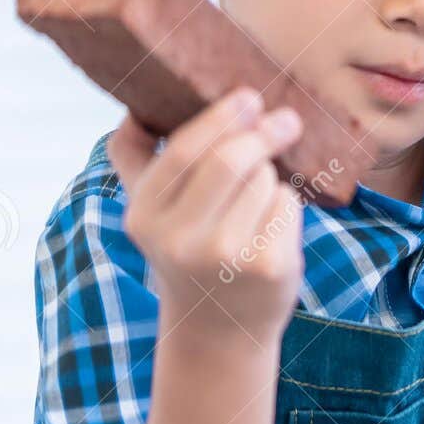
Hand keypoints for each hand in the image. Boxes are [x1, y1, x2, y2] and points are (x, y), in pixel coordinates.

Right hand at [107, 87, 305, 348]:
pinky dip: (289, 205)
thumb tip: (134, 110)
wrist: (219, 328)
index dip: (220, 118)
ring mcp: (225, 257)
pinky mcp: (267, 267)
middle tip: (286, 119)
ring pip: (266, 181)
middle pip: (232, 160)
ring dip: (273, 178)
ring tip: (257, 202)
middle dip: (264, 132)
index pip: (182, 152)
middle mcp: (180, 239)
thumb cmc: (190, 251)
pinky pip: (289, 206)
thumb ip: (136, 161)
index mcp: (144, 216)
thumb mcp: (152, 212)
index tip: (248, 96)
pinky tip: (272, 228)